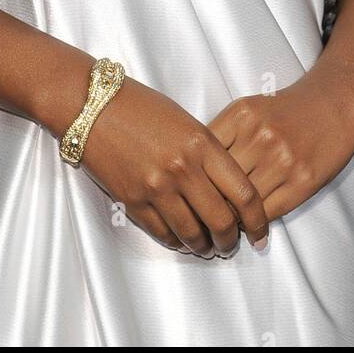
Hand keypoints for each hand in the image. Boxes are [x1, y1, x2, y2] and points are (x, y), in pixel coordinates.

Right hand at [77, 76, 269, 256]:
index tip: (261, 233)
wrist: (92, 105)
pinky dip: (176, 241)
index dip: (258, 220)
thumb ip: (208, 153)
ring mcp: (156, 187)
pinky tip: (181, 239)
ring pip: (192, 234)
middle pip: (221, 221)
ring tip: (207, 246)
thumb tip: (226, 190)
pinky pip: (163, 233)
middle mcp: (182, 168)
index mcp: (202, 144)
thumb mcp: (186, 121)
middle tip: (232, 243)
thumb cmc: (140, 106)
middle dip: (231, 240)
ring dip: (204, 246)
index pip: (244, 194)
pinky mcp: (132, 201)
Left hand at [205, 66, 353, 223]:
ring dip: (231, 219)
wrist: (335, 103)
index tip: (190, 195)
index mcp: (240, 115)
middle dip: (209, 204)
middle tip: (202, 220)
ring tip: (224, 229)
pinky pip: (269, 211)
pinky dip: (256, 223)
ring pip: (243, 202)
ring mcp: (282, 160)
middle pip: (220, 182)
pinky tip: (251, 227)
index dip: (194, 180)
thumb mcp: (249, 109)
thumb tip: (196, 169)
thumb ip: (223, 134)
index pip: (204, 156)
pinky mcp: (303, 181)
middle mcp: (259, 136)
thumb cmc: (287, 109)